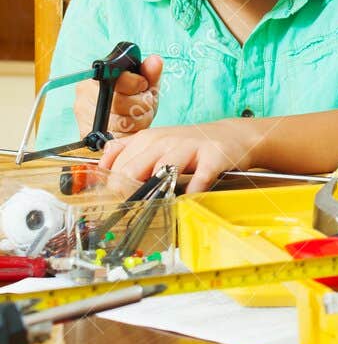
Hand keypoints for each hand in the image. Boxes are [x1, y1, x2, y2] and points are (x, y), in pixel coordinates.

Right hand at [74, 54, 162, 139]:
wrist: (122, 127)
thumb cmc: (134, 103)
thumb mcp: (146, 86)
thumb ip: (150, 73)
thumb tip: (155, 61)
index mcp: (98, 78)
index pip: (119, 79)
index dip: (137, 84)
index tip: (143, 85)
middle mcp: (85, 96)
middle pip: (120, 102)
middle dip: (140, 105)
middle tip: (143, 105)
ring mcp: (84, 118)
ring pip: (122, 122)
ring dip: (138, 121)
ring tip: (137, 117)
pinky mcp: (88, 136)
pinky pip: (117, 137)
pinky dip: (130, 135)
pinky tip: (130, 129)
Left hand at [98, 117, 261, 193]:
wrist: (231, 135)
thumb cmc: (189, 145)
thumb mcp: (156, 142)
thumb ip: (127, 151)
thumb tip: (101, 167)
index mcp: (147, 139)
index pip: (116, 164)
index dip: (113, 186)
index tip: (116, 200)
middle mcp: (164, 141)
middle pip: (132, 169)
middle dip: (128, 193)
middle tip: (134, 208)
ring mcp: (189, 147)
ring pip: (163, 169)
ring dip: (157, 191)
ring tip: (156, 206)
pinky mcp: (213, 156)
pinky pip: (201, 176)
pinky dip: (193, 191)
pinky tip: (190, 199)